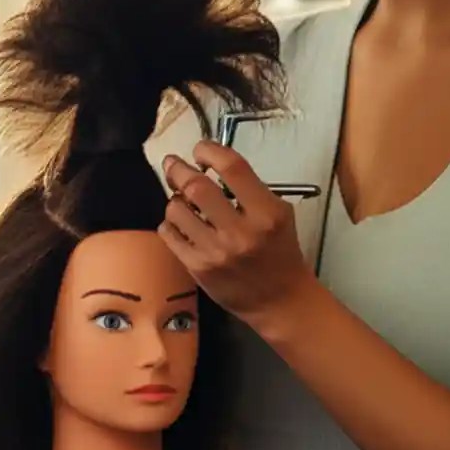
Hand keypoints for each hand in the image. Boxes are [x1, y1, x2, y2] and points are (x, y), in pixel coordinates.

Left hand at [157, 140, 318, 328]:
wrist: (280, 301)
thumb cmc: (280, 252)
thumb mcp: (278, 214)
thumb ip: (249, 190)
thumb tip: (209, 165)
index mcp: (267, 213)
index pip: (233, 168)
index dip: (210, 151)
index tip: (201, 149)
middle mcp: (240, 231)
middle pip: (197, 187)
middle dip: (179, 169)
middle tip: (173, 163)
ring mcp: (216, 251)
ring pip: (176, 210)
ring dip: (174, 199)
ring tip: (182, 200)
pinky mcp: (197, 268)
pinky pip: (169, 234)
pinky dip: (170, 223)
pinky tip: (180, 223)